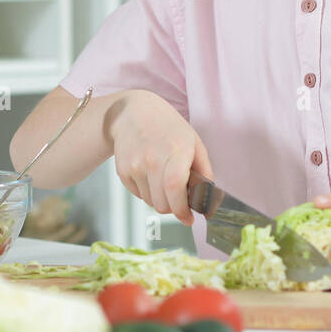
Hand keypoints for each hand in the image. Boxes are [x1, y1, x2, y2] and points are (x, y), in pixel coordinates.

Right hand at [105, 90, 211, 226]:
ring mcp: (134, 166)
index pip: (175, 188)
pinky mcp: (122, 171)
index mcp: (175, 150)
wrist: (133, 113)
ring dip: (160, 199)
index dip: (182, 209)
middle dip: (174, 208)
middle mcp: (152, 159)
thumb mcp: (194, 143)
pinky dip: (147, 192)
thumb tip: (208, 203)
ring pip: (150, 202)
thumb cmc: (168, 128)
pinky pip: (138, 195)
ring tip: (163, 179)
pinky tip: (150, 174)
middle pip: (163, 204)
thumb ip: (204, 173)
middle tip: (179, 199)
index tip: (188, 218)